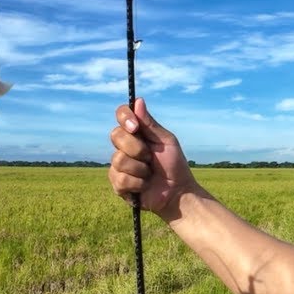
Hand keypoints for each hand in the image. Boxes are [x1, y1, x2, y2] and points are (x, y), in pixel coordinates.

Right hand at [108, 98, 197, 218]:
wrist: (177, 192)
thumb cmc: (174, 165)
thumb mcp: (166, 141)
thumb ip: (150, 124)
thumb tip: (138, 101)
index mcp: (137, 133)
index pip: (121, 115)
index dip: (125, 118)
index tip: (136, 127)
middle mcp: (124, 147)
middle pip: (115, 135)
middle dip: (136, 147)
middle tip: (150, 157)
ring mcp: (119, 166)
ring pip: (118, 159)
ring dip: (140, 168)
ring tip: (150, 174)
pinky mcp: (118, 184)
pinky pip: (120, 178)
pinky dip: (137, 183)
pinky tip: (145, 186)